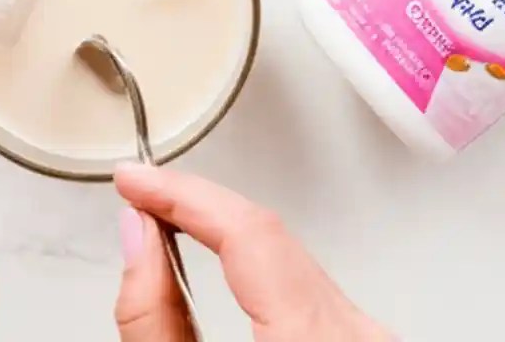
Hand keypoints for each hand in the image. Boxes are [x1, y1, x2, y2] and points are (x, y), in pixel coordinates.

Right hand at [113, 164, 390, 341]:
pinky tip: (227, 254)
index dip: (182, 194)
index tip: (135, 179)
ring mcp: (369, 336)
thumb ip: (155, 318)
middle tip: (140, 192)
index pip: (247, 231)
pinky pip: (308, 283)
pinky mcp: (365, 340)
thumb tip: (139, 238)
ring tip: (170, 217)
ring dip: (227, 234)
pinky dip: (259, 264)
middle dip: (197, 208)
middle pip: (269, 237)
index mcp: (313, 339)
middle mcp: (356, 333)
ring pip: (289, 258)